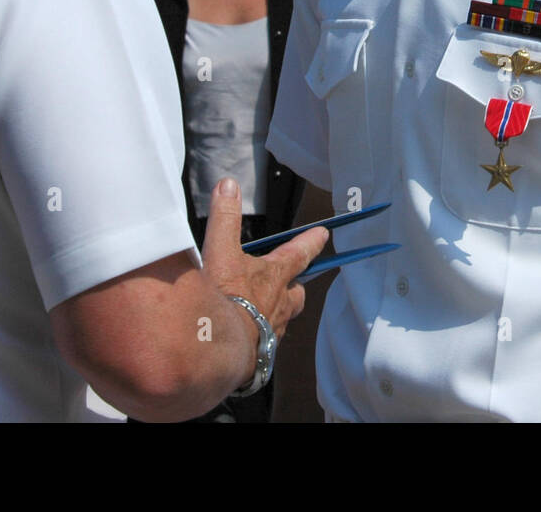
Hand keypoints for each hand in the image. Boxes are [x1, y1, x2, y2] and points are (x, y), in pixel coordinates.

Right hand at [201, 178, 327, 344]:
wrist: (217, 347)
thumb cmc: (223, 298)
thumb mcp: (220, 250)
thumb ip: (225, 217)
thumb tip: (229, 185)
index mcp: (274, 276)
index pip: (299, 253)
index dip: (310, 242)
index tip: (323, 234)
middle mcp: (279, 304)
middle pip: (297, 294)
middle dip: (296, 287)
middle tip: (294, 284)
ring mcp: (270, 331)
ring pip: (282, 320)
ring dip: (277, 314)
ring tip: (263, 312)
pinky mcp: (258, 354)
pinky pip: (264, 343)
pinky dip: (258, 337)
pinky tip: (244, 339)